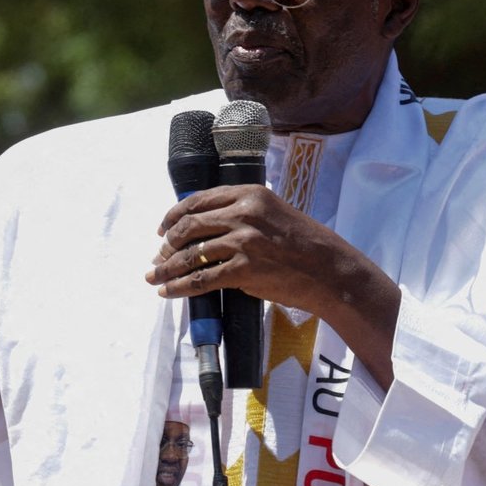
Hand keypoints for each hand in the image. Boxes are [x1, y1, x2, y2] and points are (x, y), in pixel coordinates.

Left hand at [145, 186, 400, 385]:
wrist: (330, 270)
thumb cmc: (305, 244)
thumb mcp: (275, 213)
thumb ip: (245, 214)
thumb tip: (208, 229)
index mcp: (250, 193)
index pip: (199, 200)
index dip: (173, 215)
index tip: (162, 229)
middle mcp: (243, 212)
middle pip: (189, 225)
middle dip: (167, 244)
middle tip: (158, 257)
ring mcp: (243, 241)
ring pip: (190, 254)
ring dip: (166, 267)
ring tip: (154, 276)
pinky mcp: (244, 269)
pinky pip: (201, 279)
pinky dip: (179, 287)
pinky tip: (168, 291)